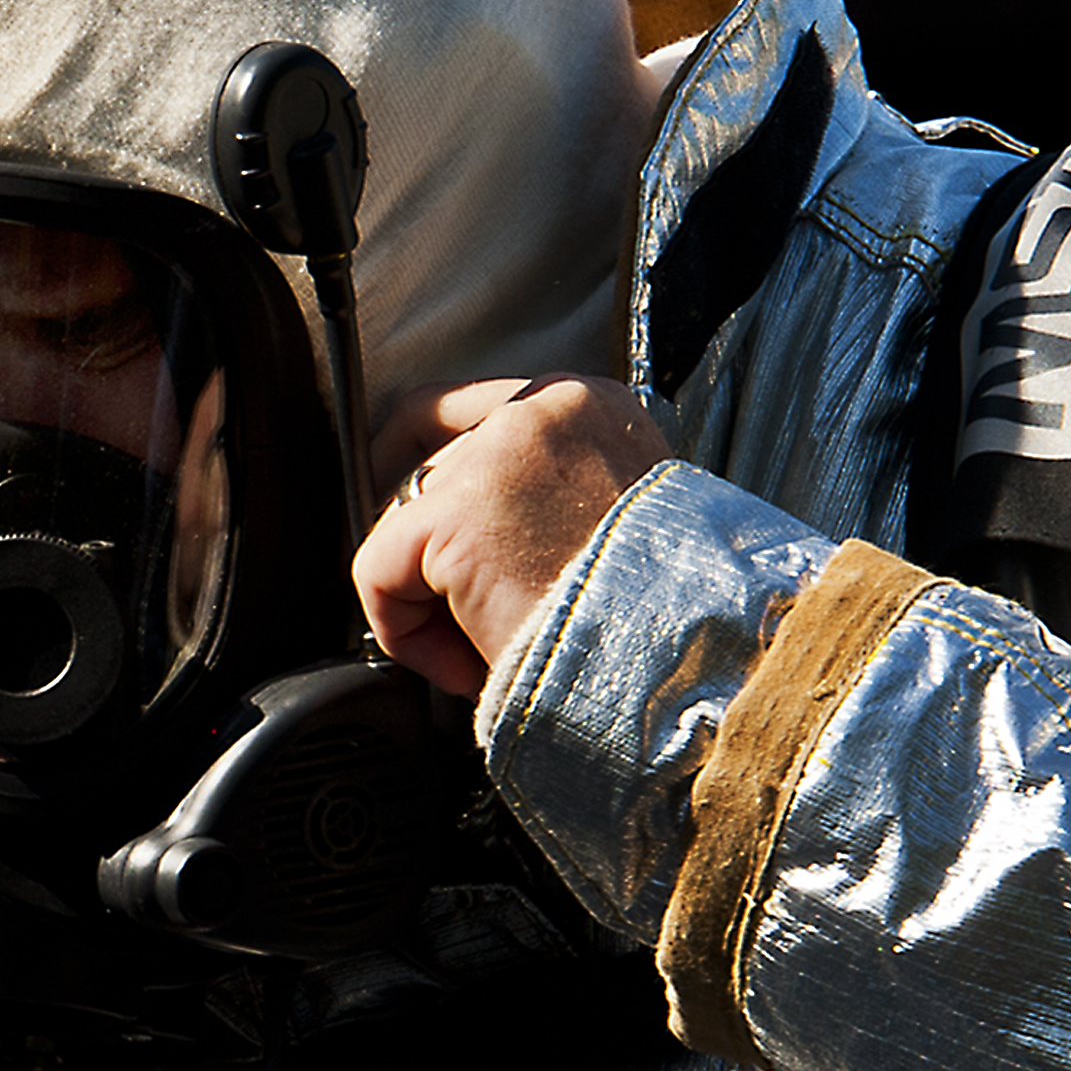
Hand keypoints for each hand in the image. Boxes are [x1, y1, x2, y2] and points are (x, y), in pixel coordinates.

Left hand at [352, 376, 669, 695]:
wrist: (691, 664)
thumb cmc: (666, 619)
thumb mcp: (616, 523)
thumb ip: (543, 499)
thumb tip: (474, 525)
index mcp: (586, 406)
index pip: (461, 409)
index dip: (416, 457)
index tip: (397, 502)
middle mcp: (540, 410)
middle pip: (426, 473)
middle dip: (433, 560)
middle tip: (475, 623)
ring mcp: (494, 456)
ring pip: (402, 531)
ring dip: (431, 606)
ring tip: (493, 648)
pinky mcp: (454, 518)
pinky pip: (379, 574)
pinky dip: (405, 633)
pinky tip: (466, 664)